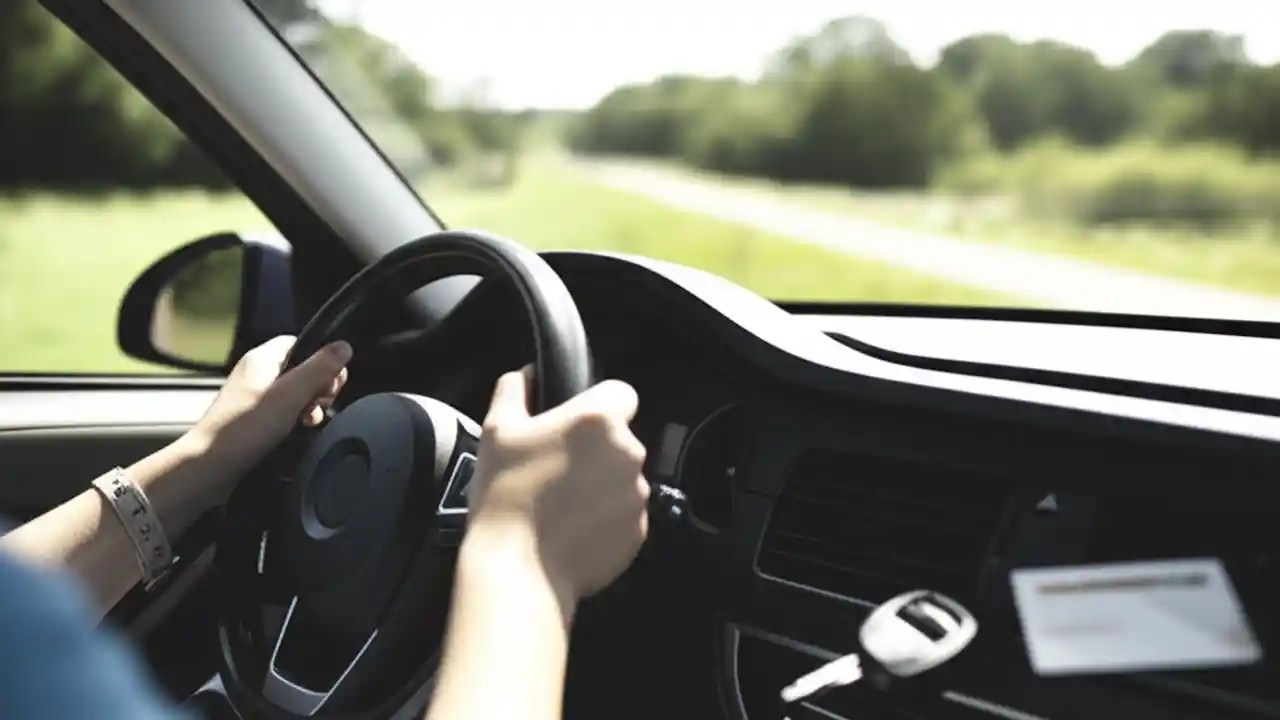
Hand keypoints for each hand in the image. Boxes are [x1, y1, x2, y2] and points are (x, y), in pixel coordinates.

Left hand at [185, 335, 351, 503]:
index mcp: (263, 358)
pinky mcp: (254, 418)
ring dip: (310, 405)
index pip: (303, 343)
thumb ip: (320, 369)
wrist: (210, 465)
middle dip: (319, 386)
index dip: (322, 359)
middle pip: (303, 368)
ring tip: (309, 421)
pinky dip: (297, 418)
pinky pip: (285, 410)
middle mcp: (258, 373)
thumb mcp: (291, 394)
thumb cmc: (247, 427)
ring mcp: (254, 396)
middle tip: (318, 404)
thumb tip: (344, 346)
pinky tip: (299, 430)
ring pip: (296, 392)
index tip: (331, 380)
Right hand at [463, 369, 649, 613]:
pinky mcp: (640, 532)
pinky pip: (626, 513)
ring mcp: (638, 495)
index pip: (621, 392)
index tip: (574, 425)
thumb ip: (513, 389)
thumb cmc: (505, 494)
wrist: (518, 568)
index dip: (599, 404)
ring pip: (624, 477)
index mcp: (598, 420)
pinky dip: (606, 518)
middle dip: (597, 449)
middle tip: (558, 468)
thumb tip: (526, 374)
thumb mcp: (496, 430)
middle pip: (622, 439)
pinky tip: (573, 528)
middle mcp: (629, 453)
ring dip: (602, 483)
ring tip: (563, 503)